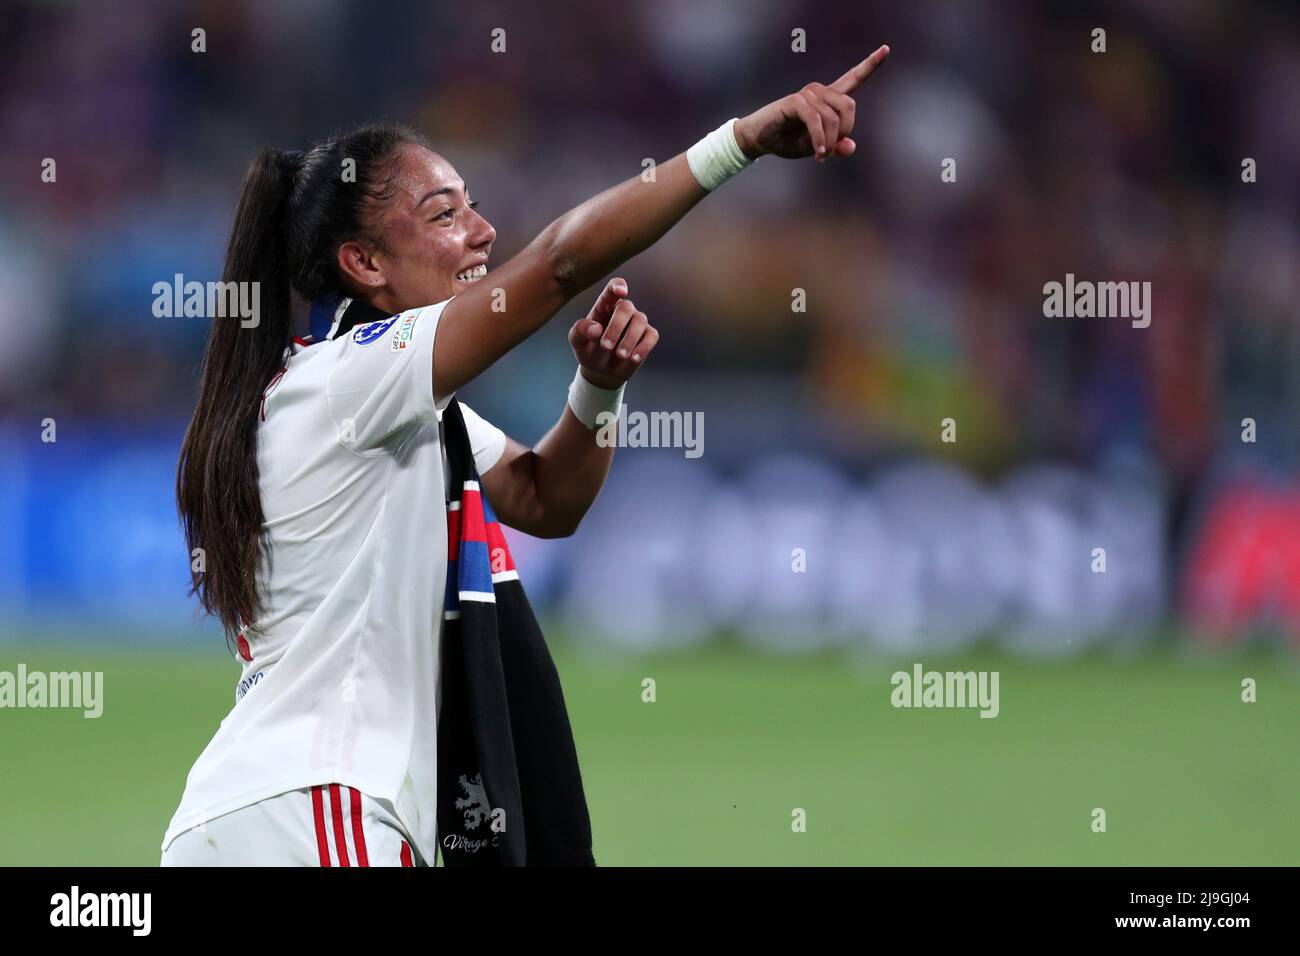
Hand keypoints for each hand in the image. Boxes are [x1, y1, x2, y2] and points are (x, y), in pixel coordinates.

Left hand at [569, 277, 658, 388]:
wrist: (601, 370)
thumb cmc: (588, 350)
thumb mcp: (576, 341)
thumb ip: (580, 330)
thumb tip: (596, 328)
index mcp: (604, 305)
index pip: (613, 288)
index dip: (618, 286)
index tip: (622, 292)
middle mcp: (622, 310)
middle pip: (626, 307)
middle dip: (616, 326)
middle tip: (606, 346)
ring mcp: (637, 322)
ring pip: (640, 320)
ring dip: (629, 339)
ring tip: (620, 355)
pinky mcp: (647, 336)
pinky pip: (652, 336)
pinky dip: (643, 347)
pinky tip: (633, 358)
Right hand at [733, 45, 889, 161]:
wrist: (760, 140)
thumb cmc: (789, 141)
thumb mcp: (819, 148)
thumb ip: (837, 147)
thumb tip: (850, 146)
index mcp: (829, 99)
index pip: (853, 78)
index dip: (870, 65)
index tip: (886, 49)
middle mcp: (820, 91)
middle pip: (849, 105)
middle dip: (845, 131)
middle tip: (832, 148)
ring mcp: (807, 94)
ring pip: (833, 118)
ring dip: (829, 141)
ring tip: (820, 154)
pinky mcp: (795, 101)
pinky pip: (816, 121)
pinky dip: (819, 140)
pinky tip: (817, 153)